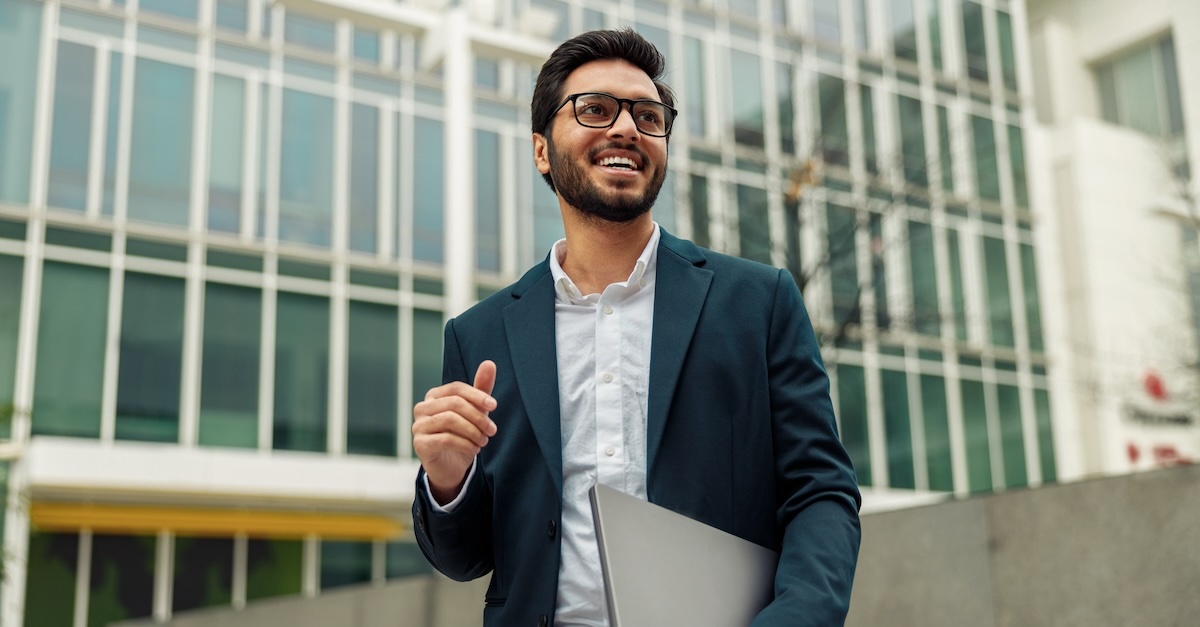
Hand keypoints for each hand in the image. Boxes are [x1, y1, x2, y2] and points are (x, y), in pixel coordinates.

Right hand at [412, 360, 498, 503]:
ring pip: (449, 420)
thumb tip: (489, 363)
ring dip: (472, 431)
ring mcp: (418, 426)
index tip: (493, 405)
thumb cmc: (462, 435)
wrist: (451, 467)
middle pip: (454, 404)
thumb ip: (481, 389)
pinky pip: (445, 439)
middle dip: (477, 416)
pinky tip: (474, 449)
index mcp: (434, 396)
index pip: (455, 388)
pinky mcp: (420, 444)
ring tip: (483, 441)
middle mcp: (422, 408)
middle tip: (491, 430)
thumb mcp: (475, 411)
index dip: (476, 395)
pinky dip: (465, 444)